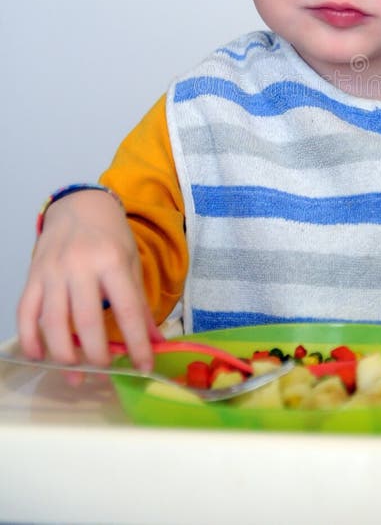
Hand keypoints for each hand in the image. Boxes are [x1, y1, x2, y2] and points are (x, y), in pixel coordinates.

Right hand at [18, 189, 161, 370]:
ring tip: (76, 373)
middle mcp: (81, 266)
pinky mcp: (33, 276)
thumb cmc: (110, 236)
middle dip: (97, 354)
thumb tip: (157, 343)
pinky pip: (26, 312)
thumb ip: (140, 305)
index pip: (127, 309)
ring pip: (53, 321)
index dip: (137, 342)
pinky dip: (30, 339)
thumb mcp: (131, 263)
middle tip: (105, 370)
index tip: (144, 366)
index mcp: (112, 261)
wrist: (79, 206)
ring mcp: (53, 271)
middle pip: (86, 320)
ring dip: (64, 354)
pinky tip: (40, 357)